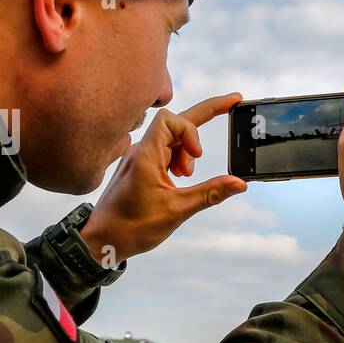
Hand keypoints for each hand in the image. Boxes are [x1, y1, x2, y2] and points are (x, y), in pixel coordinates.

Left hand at [81, 94, 246, 264]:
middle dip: (207, 114)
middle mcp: (140, 151)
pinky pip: (163, 150)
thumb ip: (210, 193)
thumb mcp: (178, 210)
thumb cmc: (132, 227)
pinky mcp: (139, 165)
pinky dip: (178, 158)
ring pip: (171, 137)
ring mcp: (139, 157)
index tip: (198, 156)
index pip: (170, 119)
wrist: (103, 240)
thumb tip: (239, 183)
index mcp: (146, 156)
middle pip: (176, 121)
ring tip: (187, 177)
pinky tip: (179, 178)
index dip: (190, 131)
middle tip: (234, 102)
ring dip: (187, 151)